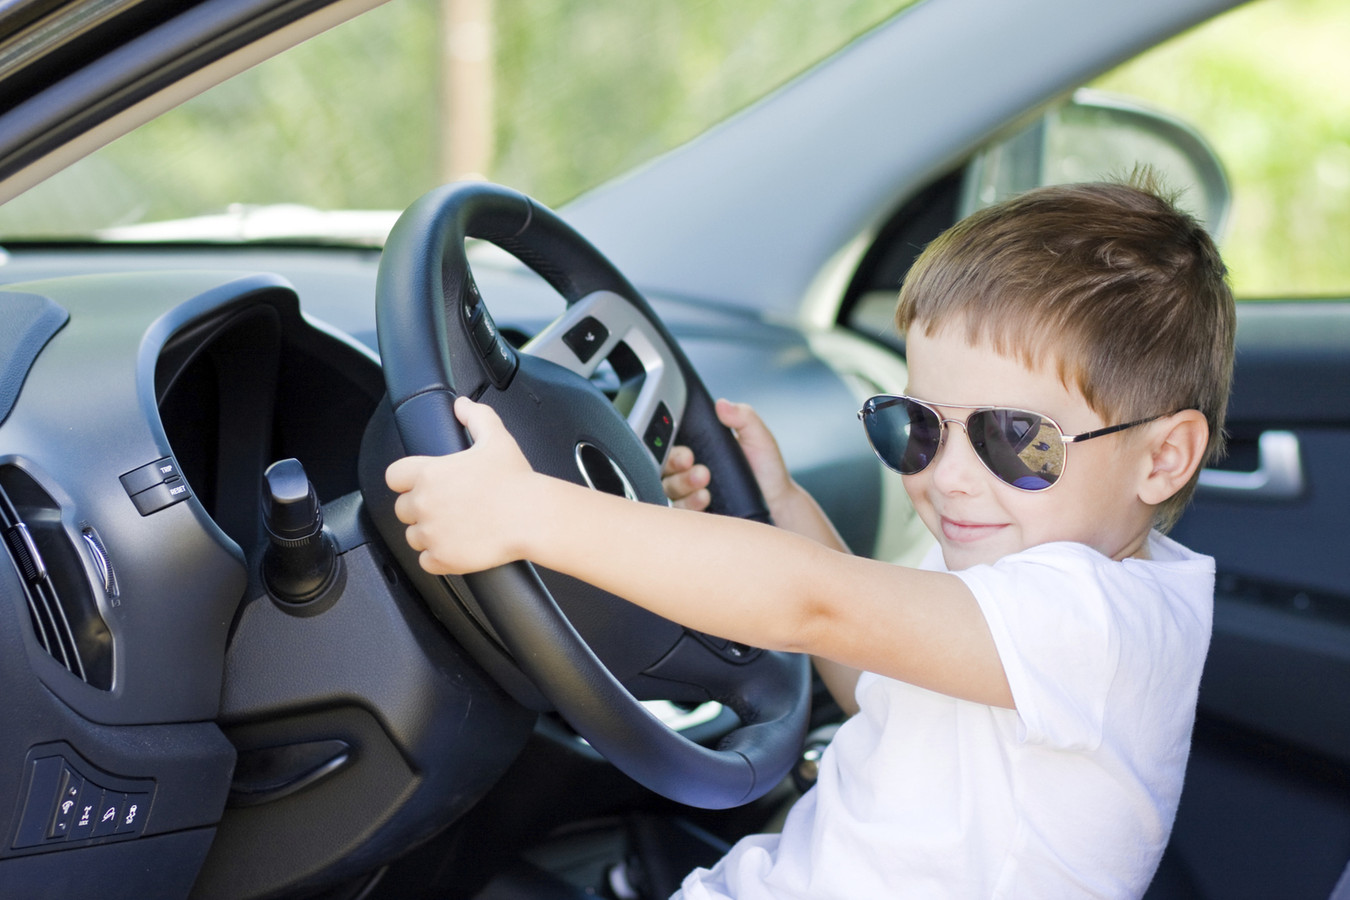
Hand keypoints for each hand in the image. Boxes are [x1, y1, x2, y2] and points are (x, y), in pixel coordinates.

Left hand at [385, 396, 537, 574]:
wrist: (533, 517)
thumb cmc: (516, 480)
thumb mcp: (497, 438)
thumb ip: (476, 416)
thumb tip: (462, 405)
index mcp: (428, 473)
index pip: (393, 476)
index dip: (406, 480)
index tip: (421, 483)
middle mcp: (423, 504)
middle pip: (402, 509)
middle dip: (420, 508)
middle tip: (447, 506)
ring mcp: (431, 534)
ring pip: (413, 536)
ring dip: (427, 533)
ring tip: (454, 527)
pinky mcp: (442, 559)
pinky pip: (426, 561)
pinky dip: (437, 557)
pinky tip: (456, 546)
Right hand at [661, 399, 793, 514]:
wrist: (778, 502)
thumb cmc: (766, 469)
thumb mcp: (758, 437)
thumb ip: (743, 417)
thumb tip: (723, 404)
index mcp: (701, 447)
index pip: (673, 442)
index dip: (672, 444)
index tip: (688, 450)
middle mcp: (689, 469)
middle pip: (665, 466)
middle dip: (675, 464)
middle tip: (696, 465)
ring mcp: (689, 491)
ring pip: (669, 488)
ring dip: (683, 484)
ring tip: (705, 483)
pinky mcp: (694, 512)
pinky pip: (679, 510)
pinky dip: (689, 504)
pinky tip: (705, 499)